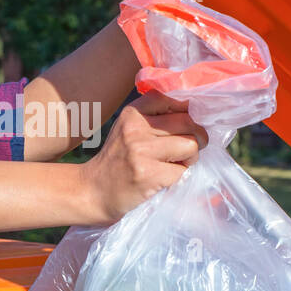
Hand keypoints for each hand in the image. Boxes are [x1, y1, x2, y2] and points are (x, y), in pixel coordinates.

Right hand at [78, 91, 208, 223]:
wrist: (93, 191)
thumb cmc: (117, 160)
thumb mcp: (128, 129)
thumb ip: (154, 117)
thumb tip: (195, 113)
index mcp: (133, 112)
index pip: (172, 98)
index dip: (187, 111)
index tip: (187, 125)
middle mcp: (136, 128)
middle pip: (187, 121)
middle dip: (197, 136)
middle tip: (189, 149)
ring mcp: (141, 151)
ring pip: (191, 144)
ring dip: (192, 157)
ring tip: (179, 163)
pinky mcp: (148, 174)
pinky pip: (183, 171)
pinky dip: (180, 176)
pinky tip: (166, 178)